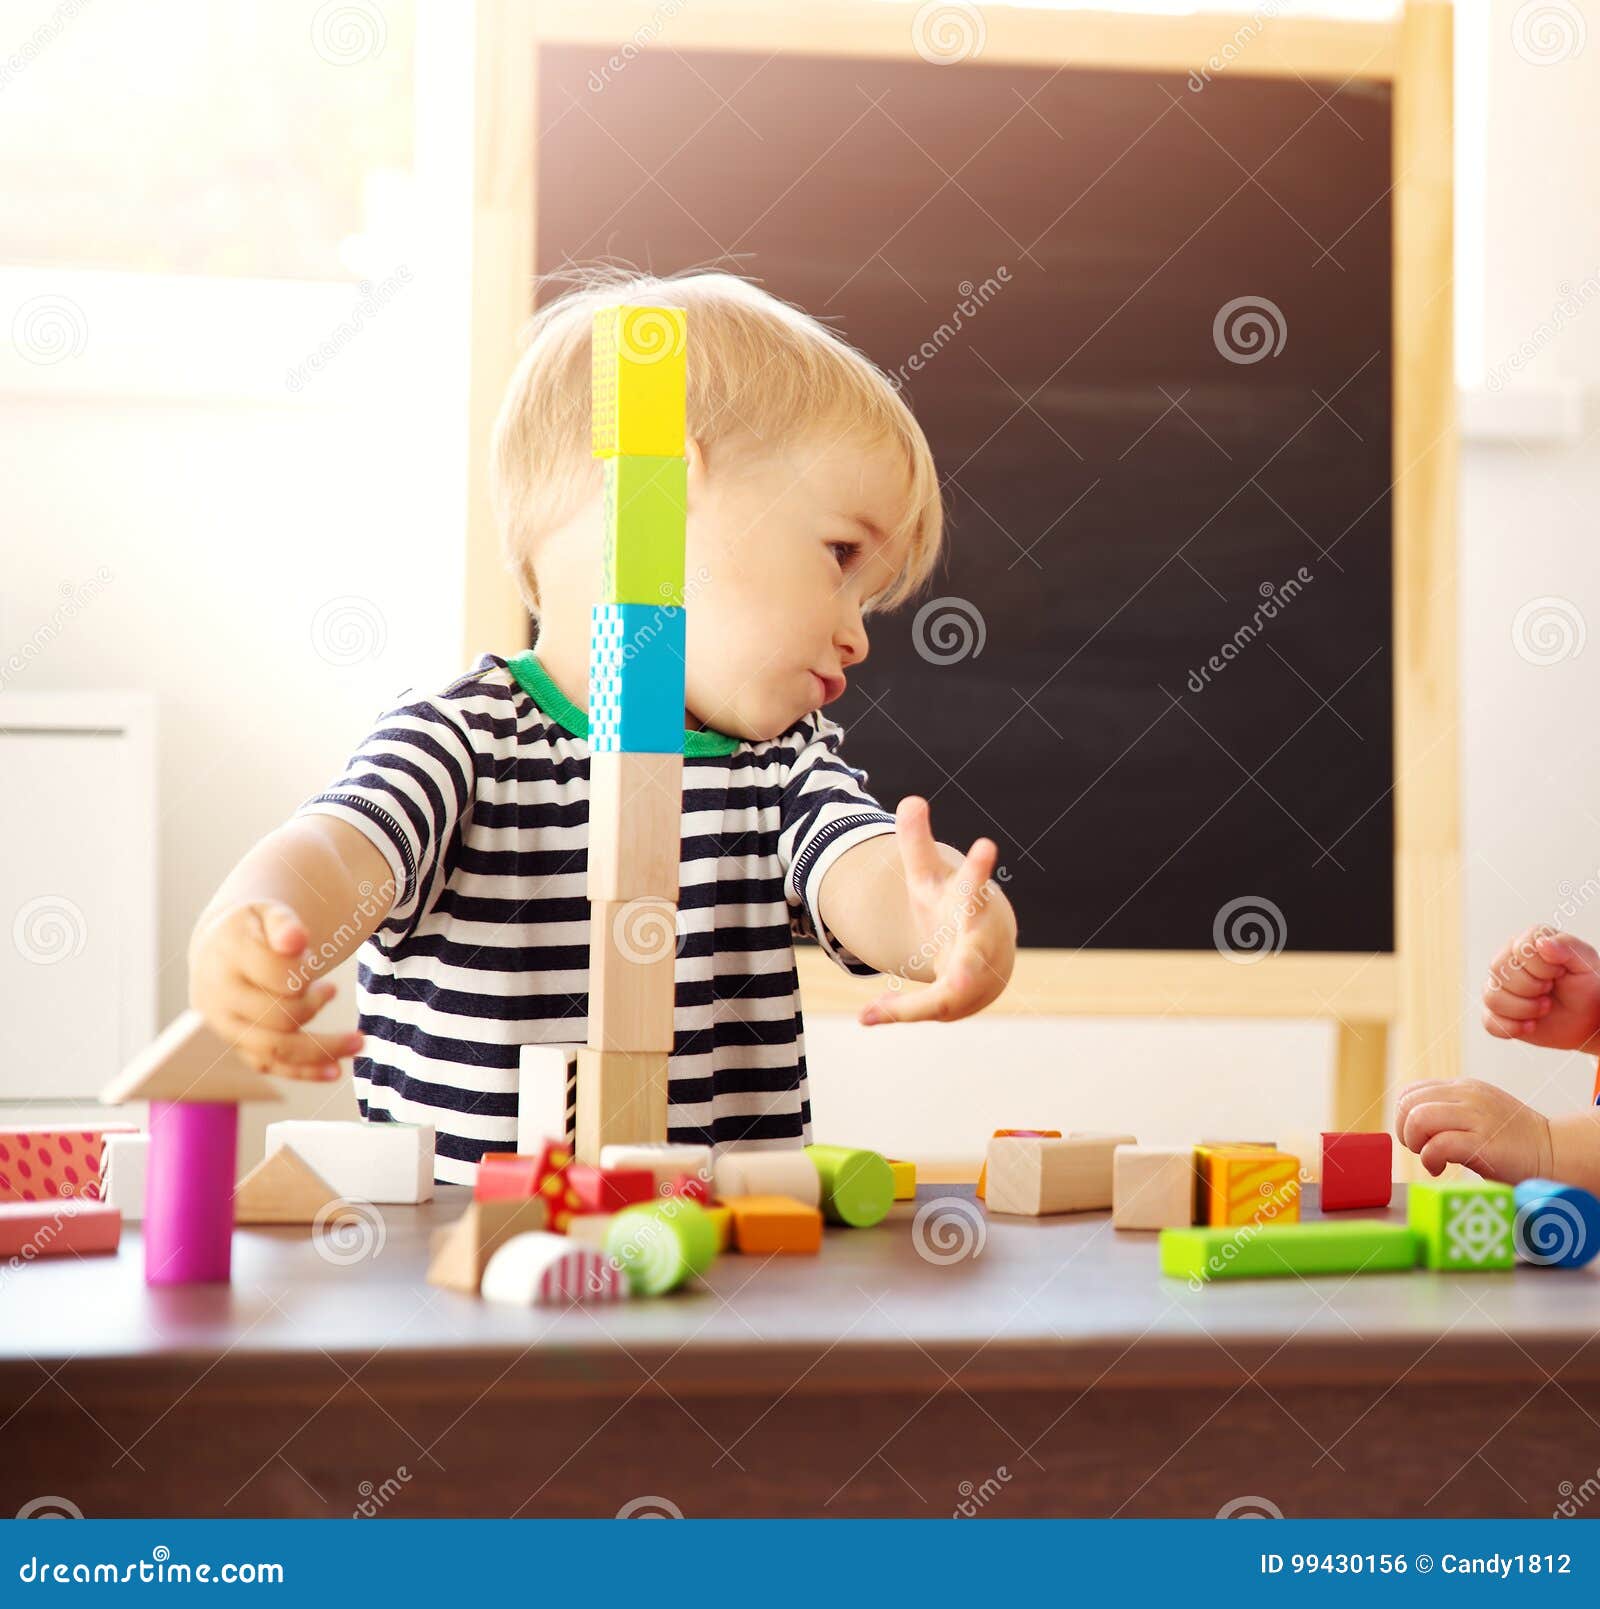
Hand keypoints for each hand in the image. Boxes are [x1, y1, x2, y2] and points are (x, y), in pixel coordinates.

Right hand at [188, 901, 362, 1080]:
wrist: (221, 949)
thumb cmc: (254, 927)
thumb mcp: (269, 911)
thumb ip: (284, 922)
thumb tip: (295, 939)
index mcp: (226, 956)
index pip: (277, 976)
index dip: (304, 971)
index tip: (314, 959)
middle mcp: (219, 996)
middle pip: (278, 1017)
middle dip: (314, 1005)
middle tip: (331, 989)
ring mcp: (226, 1025)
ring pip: (276, 1049)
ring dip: (322, 1049)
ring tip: (360, 1042)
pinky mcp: (237, 1044)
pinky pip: (271, 1065)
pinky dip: (305, 1071)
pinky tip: (336, 1070)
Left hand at [858, 796, 1015, 1026]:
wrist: (987, 952)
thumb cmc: (954, 907)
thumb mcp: (930, 877)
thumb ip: (917, 844)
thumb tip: (909, 799)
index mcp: (970, 905)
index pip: (976, 883)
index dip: (979, 867)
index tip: (987, 845)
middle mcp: (979, 945)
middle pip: (975, 959)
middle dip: (966, 973)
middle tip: (957, 982)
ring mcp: (974, 977)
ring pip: (946, 996)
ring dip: (916, 1005)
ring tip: (878, 1010)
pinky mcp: (960, 1003)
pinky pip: (928, 1010)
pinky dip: (897, 1012)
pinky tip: (868, 1014)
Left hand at [1394, 1077, 1552, 1183]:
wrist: (1554, 1152)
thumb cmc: (1511, 1141)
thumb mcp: (1477, 1113)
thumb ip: (1449, 1110)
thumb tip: (1410, 1122)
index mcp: (1463, 1087)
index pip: (1411, 1092)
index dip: (1403, 1117)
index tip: (1417, 1137)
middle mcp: (1468, 1096)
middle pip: (1408, 1103)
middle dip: (1404, 1130)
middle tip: (1420, 1148)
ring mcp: (1477, 1117)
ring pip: (1418, 1118)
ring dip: (1415, 1142)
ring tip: (1429, 1157)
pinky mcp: (1483, 1143)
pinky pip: (1438, 1145)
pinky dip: (1429, 1160)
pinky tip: (1439, 1168)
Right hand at [1483, 926, 1599, 1049]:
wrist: (1587, 1019)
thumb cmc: (1586, 985)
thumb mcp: (1586, 962)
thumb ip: (1568, 946)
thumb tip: (1543, 943)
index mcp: (1527, 944)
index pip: (1518, 948)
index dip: (1540, 965)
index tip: (1559, 973)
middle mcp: (1508, 963)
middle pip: (1499, 971)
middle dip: (1531, 988)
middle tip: (1550, 991)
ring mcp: (1500, 989)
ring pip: (1492, 997)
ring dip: (1524, 1009)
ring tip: (1544, 1008)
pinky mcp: (1498, 1013)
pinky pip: (1490, 1022)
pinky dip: (1512, 1027)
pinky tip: (1531, 1025)